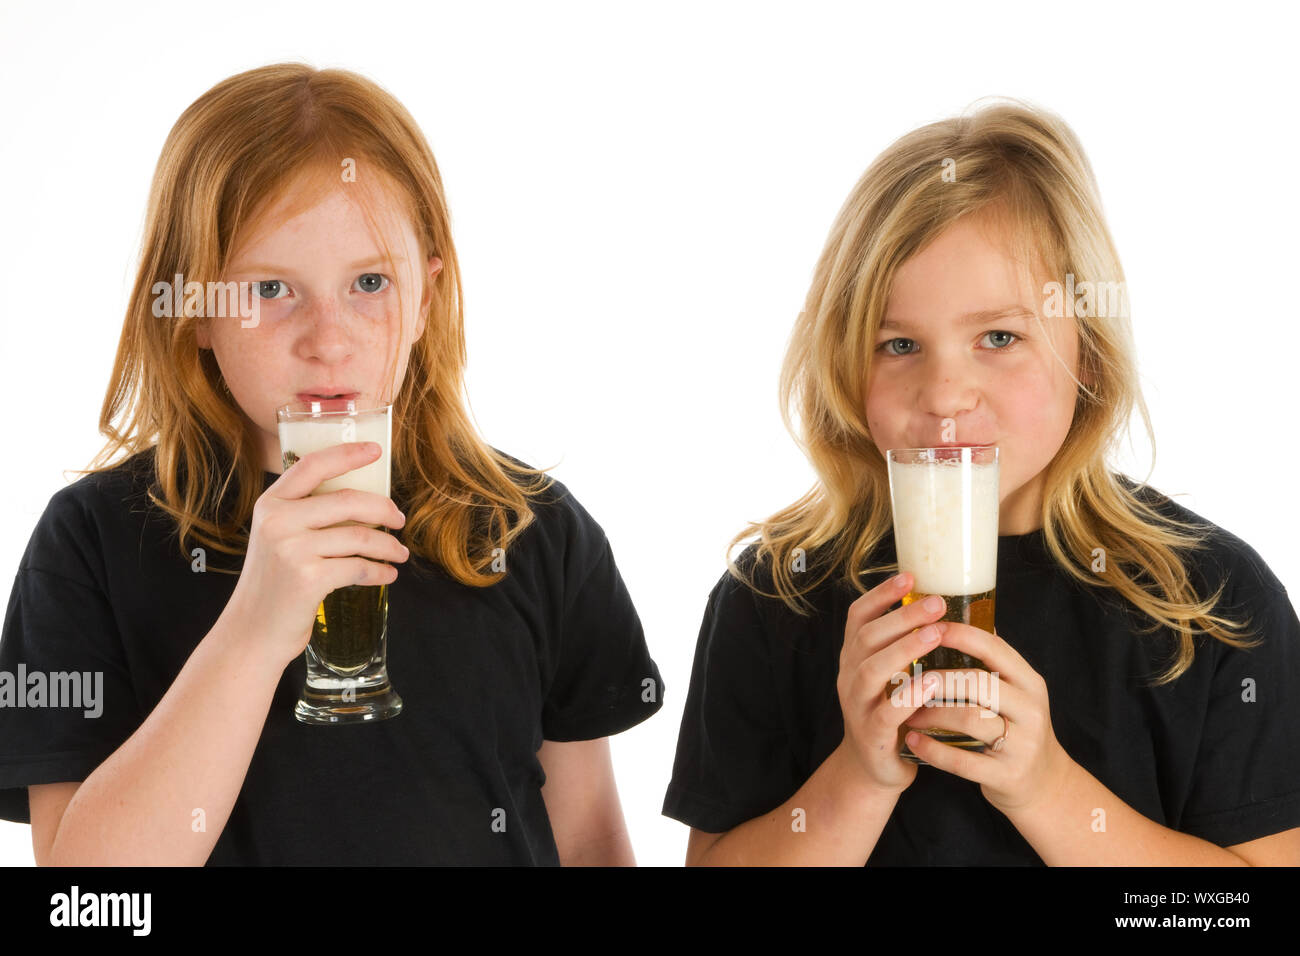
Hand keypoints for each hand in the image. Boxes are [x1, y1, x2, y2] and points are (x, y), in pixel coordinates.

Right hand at [222, 441, 409, 669]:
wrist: (251, 632)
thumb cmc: (273, 584)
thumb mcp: (277, 538)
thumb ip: (306, 514)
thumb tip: (364, 500)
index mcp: (270, 504)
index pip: (313, 466)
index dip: (347, 454)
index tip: (376, 450)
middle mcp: (277, 521)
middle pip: (348, 500)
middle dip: (383, 509)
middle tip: (399, 519)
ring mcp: (292, 549)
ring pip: (360, 536)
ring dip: (388, 546)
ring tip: (399, 553)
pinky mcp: (308, 578)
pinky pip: (360, 567)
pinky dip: (380, 571)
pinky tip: (387, 575)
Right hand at [836, 572, 952, 795]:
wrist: (874, 769)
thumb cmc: (892, 714)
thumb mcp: (891, 676)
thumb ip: (905, 646)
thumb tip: (946, 609)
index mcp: (854, 658)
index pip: (858, 617)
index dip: (881, 594)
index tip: (910, 576)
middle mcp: (849, 676)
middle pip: (867, 638)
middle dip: (902, 617)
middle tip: (937, 602)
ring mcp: (857, 706)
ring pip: (872, 671)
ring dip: (905, 649)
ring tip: (936, 634)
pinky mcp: (872, 735)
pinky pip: (887, 711)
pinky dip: (910, 695)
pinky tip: (933, 681)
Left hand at [901, 619, 1073, 814]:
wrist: (1044, 785)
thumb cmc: (1016, 729)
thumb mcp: (1015, 694)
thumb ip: (990, 666)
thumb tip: (951, 620)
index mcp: (1030, 682)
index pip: (994, 648)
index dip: (958, 635)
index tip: (925, 628)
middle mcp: (1030, 710)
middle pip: (978, 682)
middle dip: (935, 679)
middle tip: (905, 680)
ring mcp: (1022, 744)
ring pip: (968, 718)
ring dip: (929, 712)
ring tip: (904, 710)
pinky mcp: (1007, 775)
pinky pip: (962, 760)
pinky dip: (931, 749)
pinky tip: (911, 740)